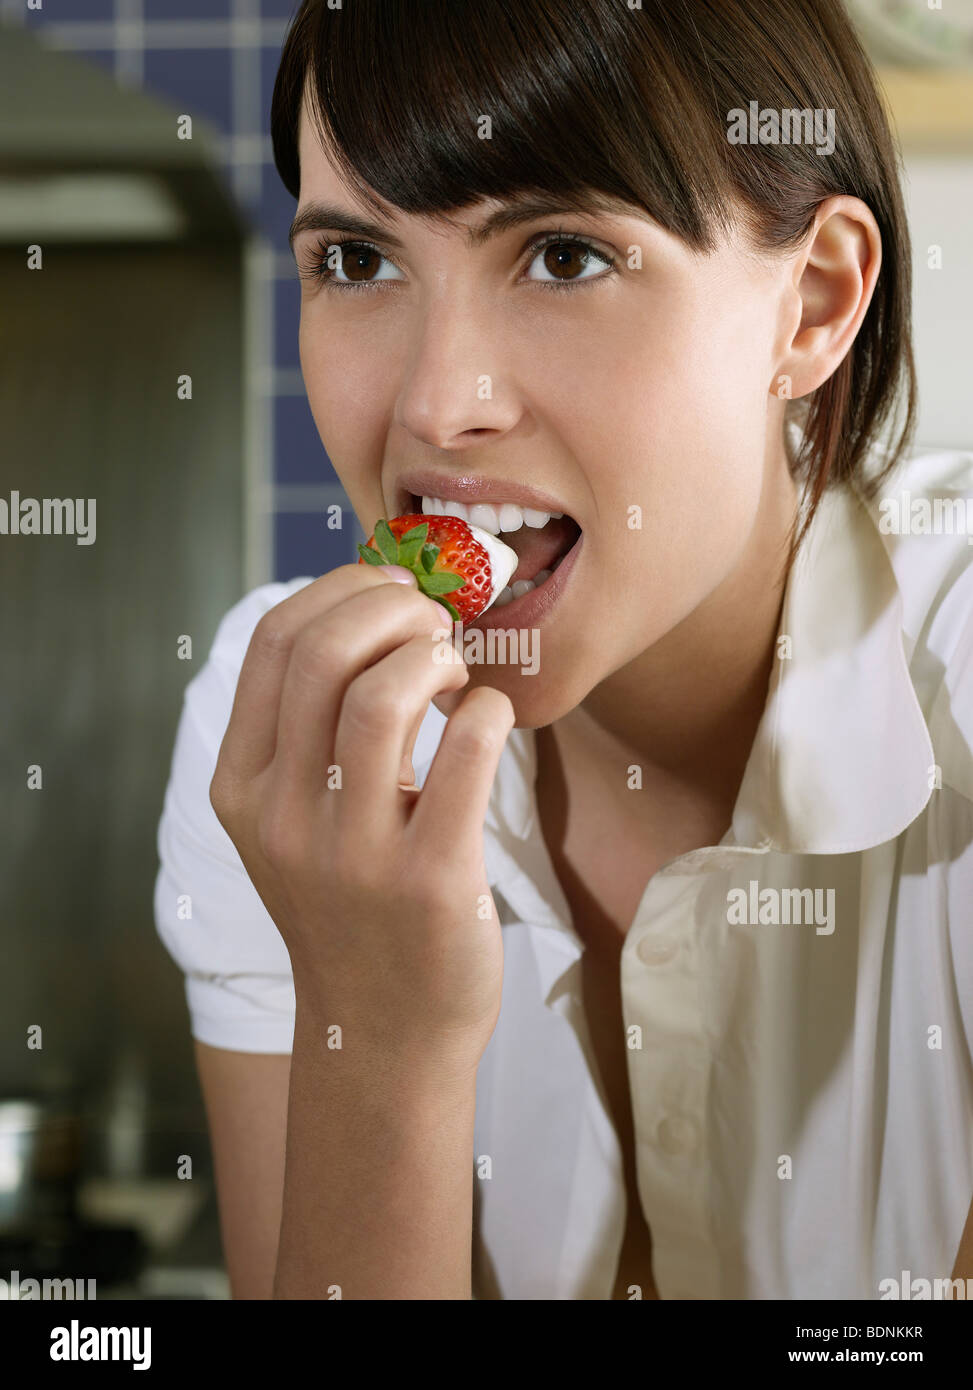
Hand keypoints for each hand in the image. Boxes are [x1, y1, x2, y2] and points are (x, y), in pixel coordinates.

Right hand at [209, 563, 514, 1065]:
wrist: (382, 1036)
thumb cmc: (352, 908)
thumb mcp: (294, 823)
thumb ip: (306, 734)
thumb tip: (364, 612)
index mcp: (244, 787)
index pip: (272, 642)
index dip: (339, 587)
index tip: (389, 586)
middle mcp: (284, 816)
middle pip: (323, 652)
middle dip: (391, 604)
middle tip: (434, 620)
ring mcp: (353, 853)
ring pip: (382, 693)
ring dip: (435, 652)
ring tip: (456, 670)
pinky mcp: (430, 880)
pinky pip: (467, 749)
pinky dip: (488, 708)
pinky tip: (489, 719)